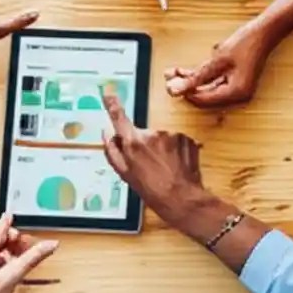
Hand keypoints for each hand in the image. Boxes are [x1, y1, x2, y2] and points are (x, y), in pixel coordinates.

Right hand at [101, 89, 205, 224]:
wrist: (181, 198)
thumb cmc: (152, 190)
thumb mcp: (125, 174)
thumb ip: (113, 151)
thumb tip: (107, 134)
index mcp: (134, 143)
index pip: (119, 119)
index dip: (112, 106)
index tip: (108, 94)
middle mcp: (152, 134)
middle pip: (144, 134)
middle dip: (145, 145)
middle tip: (149, 165)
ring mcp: (171, 135)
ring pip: (162, 138)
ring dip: (162, 149)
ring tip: (164, 168)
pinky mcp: (186, 138)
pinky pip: (177, 141)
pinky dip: (176, 150)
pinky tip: (175, 165)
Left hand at [164, 25, 272, 107]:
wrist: (264, 32)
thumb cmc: (245, 43)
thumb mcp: (217, 60)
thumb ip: (196, 77)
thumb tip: (175, 90)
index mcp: (235, 93)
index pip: (203, 100)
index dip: (185, 93)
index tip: (170, 83)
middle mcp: (237, 95)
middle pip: (204, 96)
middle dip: (186, 86)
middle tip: (169, 76)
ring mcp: (237, 89)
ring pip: (207, 89)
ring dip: (192, 81)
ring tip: (174, 71)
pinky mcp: (235, 81)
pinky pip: (214, 83)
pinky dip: (201, 77)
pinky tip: (186, 70)